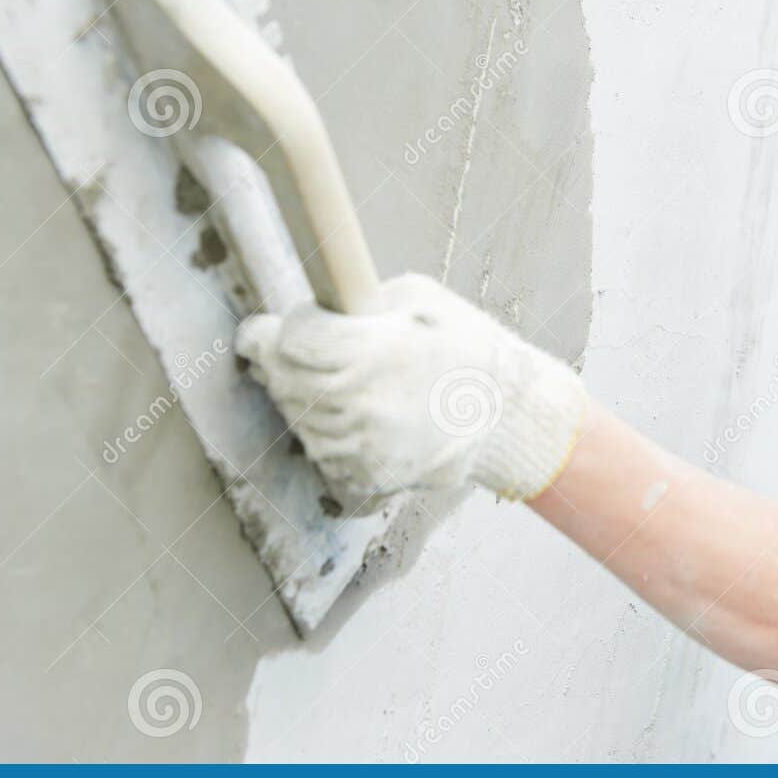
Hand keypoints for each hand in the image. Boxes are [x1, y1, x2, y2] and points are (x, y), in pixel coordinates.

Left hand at [233, 273, 587, 503]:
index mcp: (372, 351)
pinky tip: (356, 420)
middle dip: (282, 362)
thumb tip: (308, 312)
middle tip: (305, 353)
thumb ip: (359, 301)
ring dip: (305, 400)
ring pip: (295, 420)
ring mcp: (360, 448)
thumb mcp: (420, 298)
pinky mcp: (366, 479)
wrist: (509, 416)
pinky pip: (318, 457)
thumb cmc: (467, 349)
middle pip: (280, 381)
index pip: (284, 342)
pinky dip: (327, 438)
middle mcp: (360, 404)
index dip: (269, 331)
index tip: (268, 328)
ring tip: (346, 386)